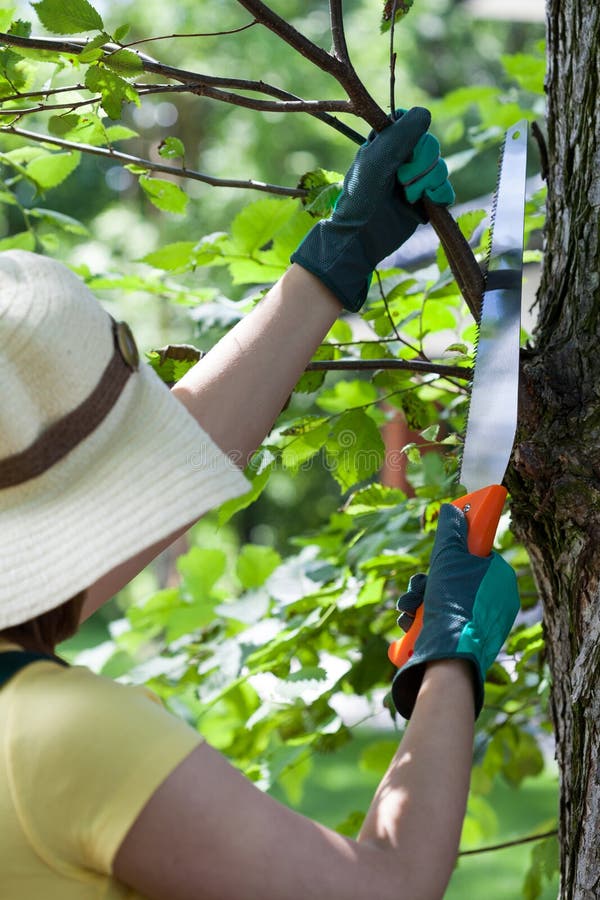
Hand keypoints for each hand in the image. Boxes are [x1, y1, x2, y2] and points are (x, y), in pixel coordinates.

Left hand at [291, 107, 453, 311]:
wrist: (362, 236)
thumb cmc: (361, 196)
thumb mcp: (377, 159)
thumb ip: (401, 134)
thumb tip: (426, 112)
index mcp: (386, 144)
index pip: (413, 124)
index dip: (414, 137)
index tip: (403, 153)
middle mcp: (402, 159)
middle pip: (431, 146)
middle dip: (421, 164)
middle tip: (401, 180)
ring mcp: (415, 180)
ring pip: (440, 167)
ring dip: (427, 182)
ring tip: (407, 197)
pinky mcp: (425, 201)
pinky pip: (446, 189)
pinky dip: (441, 195)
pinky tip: (427, 203)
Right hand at [391, 504, 519, 718]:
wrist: (449, 657)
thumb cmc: (454, 604)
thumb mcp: (449, 559)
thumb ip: (451, 532)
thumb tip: (453, 509)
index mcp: (501, 583)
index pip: (476, 557)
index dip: (453, 555)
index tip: (438, 558)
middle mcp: (494, 605)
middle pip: (453, 579)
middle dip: (426, 583)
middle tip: (416, 589)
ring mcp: (478, 626)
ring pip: (441, 601)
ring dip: (418, 602)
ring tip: (407, 610)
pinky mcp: (461, 642)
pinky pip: (439, 622)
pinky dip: (421, 620)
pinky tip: (409, 625)